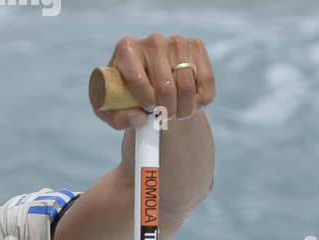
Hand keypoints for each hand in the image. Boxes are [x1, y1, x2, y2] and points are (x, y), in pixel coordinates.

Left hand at [94, 34, 215, 129]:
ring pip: (187, 86)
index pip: (137, 80)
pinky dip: (199, 101)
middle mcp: (153, 41)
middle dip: (165, 110)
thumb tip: (141, 117)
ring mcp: (176, 41)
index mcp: (126, 50)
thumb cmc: (125, 98)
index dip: (145, 102)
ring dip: (183, 109)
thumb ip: (118, 119)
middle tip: (162, 118)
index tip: (147, 111)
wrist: (149, 85)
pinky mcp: (196, 45)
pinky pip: (206, 81)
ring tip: (174, 114)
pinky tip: (189, 104)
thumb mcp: (112, 111)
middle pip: (165, 86)